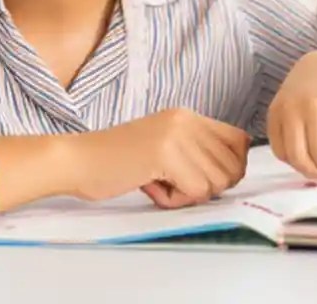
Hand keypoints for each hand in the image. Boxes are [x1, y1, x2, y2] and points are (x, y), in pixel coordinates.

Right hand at [69, 108, 250, 208]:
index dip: (228, 168)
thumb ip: (196, 153)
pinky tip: (149, 187)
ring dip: (189, 195)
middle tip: (174, 184)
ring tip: (158, 183)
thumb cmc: (117, 162)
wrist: (76, 160)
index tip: (201, 179)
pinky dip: (174, 200)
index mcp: (188, 115)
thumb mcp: (164, 146)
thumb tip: (233, 173)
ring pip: (216, 182)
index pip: (240, 141)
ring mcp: (177, 134)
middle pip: (233, 167)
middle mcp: (187, 119)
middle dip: (208, 187)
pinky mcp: (166, 153)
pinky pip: (195, 191)